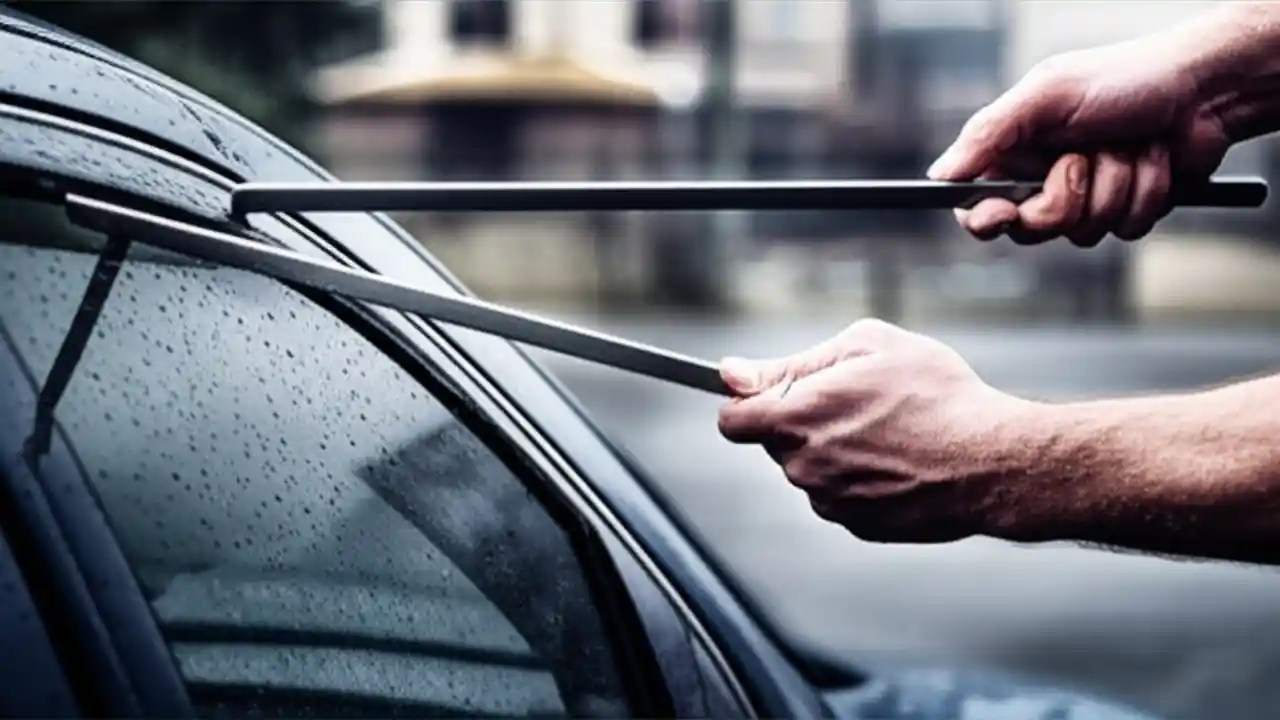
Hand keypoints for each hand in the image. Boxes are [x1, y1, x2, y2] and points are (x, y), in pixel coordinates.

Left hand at [717, 320, 1035, 542]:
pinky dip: (861, 479)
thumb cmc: (938, 395)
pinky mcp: (860, 526)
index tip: (766, 394)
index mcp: (796, 420)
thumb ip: (791, 362)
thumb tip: (734, 372)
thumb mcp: (866, 347)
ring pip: (812, 470)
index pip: (732, 421)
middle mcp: (804, 467)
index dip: (747, 402)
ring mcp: (831, 502)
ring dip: (834, 449)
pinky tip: (899, 460)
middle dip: (803, 420)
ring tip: (889, 430)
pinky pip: (842, 496)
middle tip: (858, 401)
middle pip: (777, 442)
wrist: (992, 459)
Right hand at [929, 30, 1231, 245]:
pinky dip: (1145, 194)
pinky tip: (1154, 159)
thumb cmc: (1124, 80)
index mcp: (1016, 150)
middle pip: (1030, 229)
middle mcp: (1045, 178)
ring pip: (1083, 233)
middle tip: (1081, 161)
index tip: (1001, 214)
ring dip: (1114, 187)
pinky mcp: (1127, 210)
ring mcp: (1088, 198)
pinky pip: (1125, 230)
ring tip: (1128, 146)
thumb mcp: (1046, 95)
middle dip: (1063, 198)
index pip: (975, 204)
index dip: (984, 218)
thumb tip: (941, 176)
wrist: (1204, 89)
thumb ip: (988, 134)